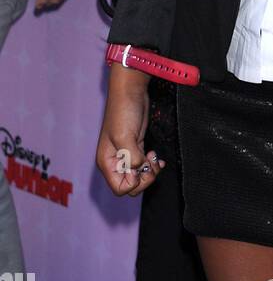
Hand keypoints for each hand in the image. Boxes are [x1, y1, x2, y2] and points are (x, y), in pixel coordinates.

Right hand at [96, 67, 165, 196]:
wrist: (131, 91)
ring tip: (154, 157)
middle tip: (150, 163)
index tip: (140, 167)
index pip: (119, 188)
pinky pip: (144, 165)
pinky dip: (152, 165)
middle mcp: (115, 162)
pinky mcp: (137, 147)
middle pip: (131, 185)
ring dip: (150, 171)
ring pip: (139, 176)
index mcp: (107, 162)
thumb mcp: (125, 135)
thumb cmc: (123, 112)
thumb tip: (138, 169)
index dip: (133, 183)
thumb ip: (131, 157)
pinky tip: (157, 158)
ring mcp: (126, 155)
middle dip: (144, 178)